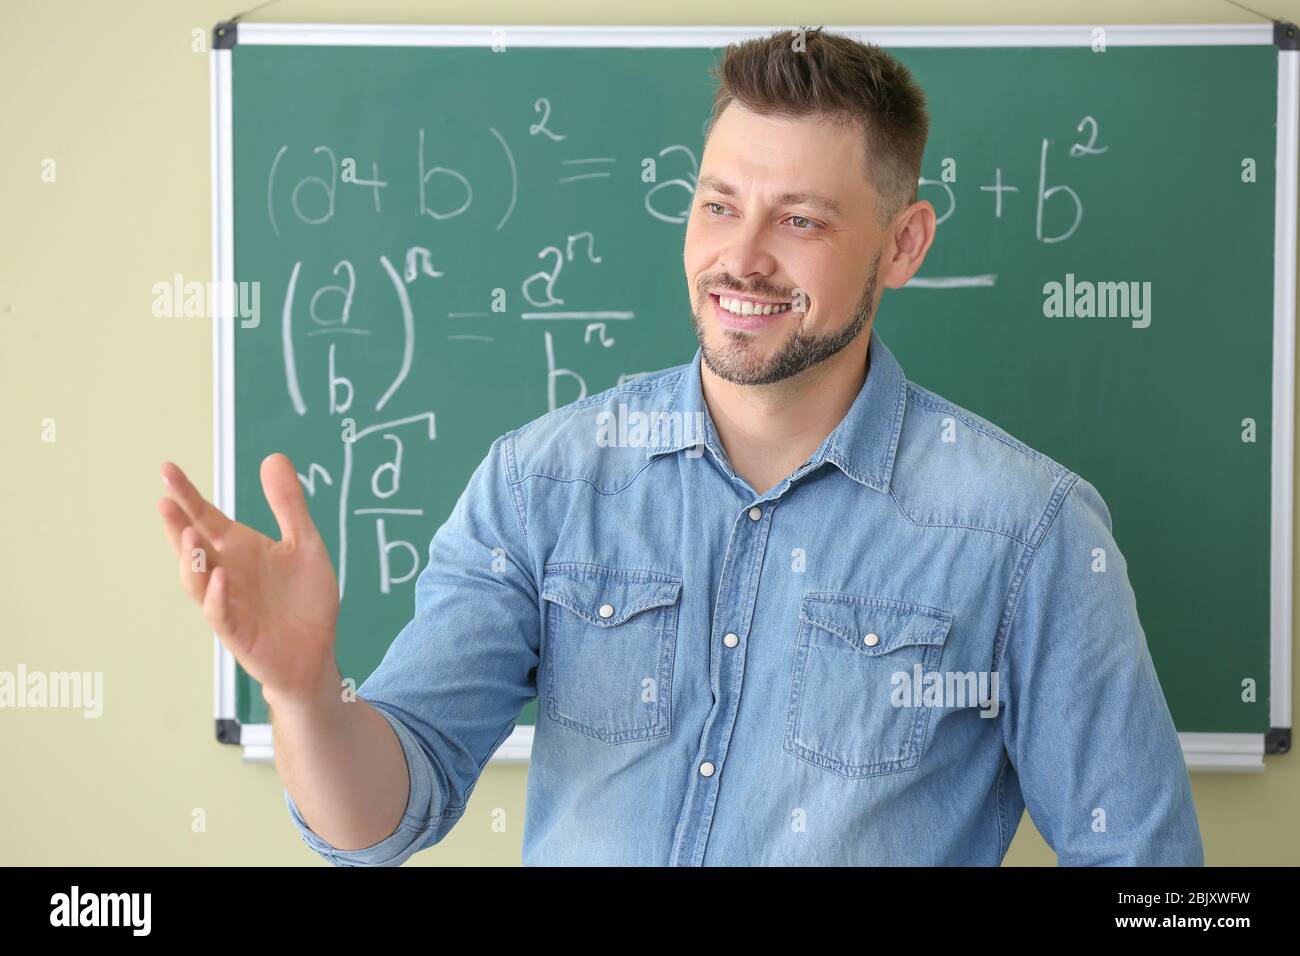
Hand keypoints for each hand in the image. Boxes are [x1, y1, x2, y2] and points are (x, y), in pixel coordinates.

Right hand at [157, 453, 339, 702]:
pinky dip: (217, 596)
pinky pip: (219, 613)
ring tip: (191, 533)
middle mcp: (225, 572)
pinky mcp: (236, 632)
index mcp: (238, 548)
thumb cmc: (306, 599)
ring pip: (196, 580)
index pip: (205, 516)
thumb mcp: (305, 543)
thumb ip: (289, 504)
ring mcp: (226, 603)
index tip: (167, 468)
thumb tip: (274, 456)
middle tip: (165, 500)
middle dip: (177, 525)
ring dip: (191, 559)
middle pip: (192, 545)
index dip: (186, 495)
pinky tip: (220, 577)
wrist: (317, 651)